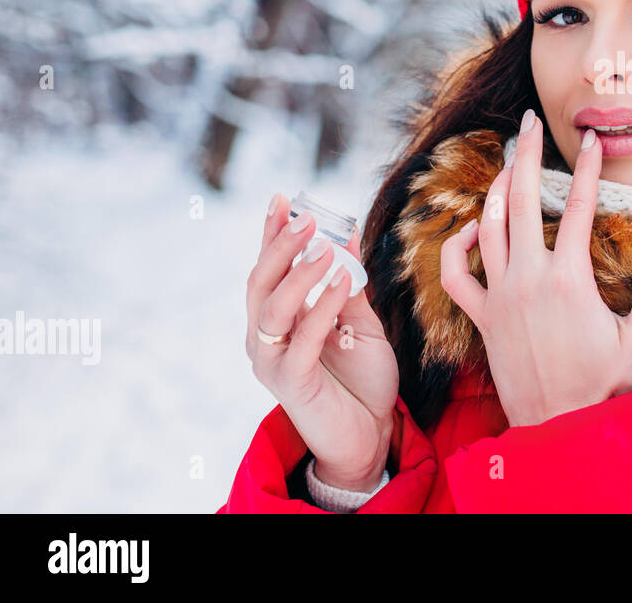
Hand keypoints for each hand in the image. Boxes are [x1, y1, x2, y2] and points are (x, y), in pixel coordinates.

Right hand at [245, 194, 398, 490]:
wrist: (370, 433)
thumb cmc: (362, 378)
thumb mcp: (360, 323)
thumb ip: (349, 285)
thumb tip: (346, 235)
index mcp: (278, 320)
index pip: (268, 268)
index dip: (271, 233)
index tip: (282, 197)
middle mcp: (265, 338)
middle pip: (260, 282)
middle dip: (281, 245)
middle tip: (308, 217)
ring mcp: (273, 361)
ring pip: (272, 309)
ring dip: (299, 274)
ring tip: (326, 248)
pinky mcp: (291, 384)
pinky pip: (302, 340)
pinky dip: (321, 307)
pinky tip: (342, 283)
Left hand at [439, 110, 631, 427]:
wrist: (563, 430)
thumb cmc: (607, 385)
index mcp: (570, 280)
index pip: (579, 206)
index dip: (587, 168)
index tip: (592, 140)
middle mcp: (529, 280)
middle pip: (522, 200)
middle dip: (526, 154)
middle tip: (530, 122)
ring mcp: (500, 297)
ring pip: (489, 226)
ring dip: (496, 187)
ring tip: (508, 158)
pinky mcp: (482, 318)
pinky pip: (458, 274)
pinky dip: (460, 244)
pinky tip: (476, 227)